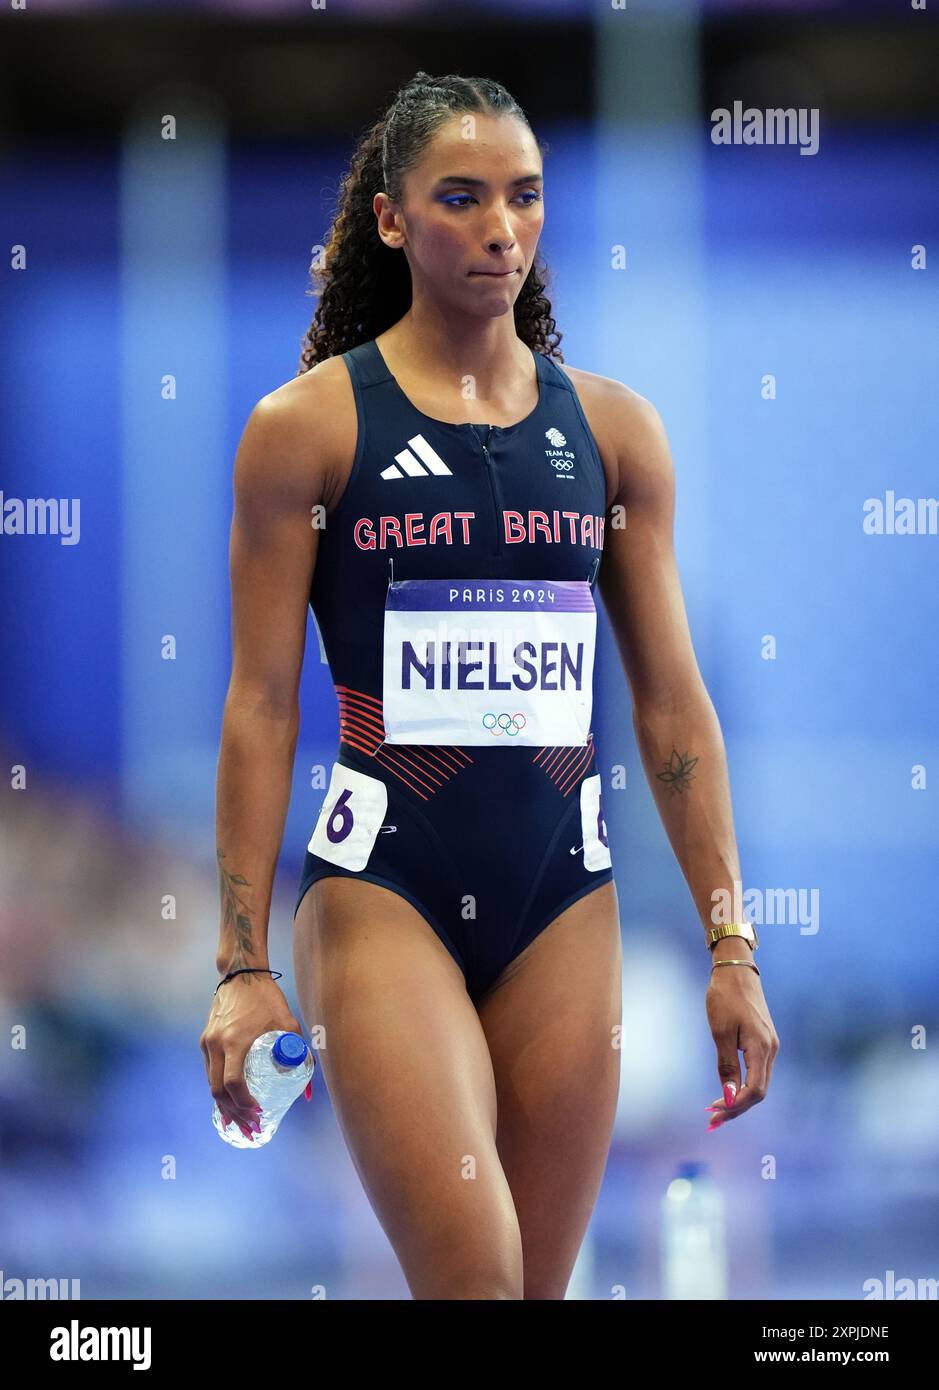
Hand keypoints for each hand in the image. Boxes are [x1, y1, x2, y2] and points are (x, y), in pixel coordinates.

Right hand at [200, 971, 306, 1141]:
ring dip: (224, 1106)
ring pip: (211, 1084)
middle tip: (249, 1130)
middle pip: (218, 1092)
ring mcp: (208, 1043)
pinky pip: (210, 1072)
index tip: (259, 1114)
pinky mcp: (205, 1040)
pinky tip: (229, 1100)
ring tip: (239, 1123)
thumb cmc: (267, 998)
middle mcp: (217, 1045)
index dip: (245, 1103)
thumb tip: (309, 1091)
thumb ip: (300, 1053)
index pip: (234, 1083)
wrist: (240, 974)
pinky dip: (219, 1089)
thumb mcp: (288, 1023)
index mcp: (235, 1041)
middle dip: (233, 1115)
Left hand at [704, 959, 778, 1129]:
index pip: (755, 1091)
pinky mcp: (764, 1042)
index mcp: (762, 1048)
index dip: (735, 1105)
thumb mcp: (721, 1031)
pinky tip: (728, 1092)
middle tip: (711, 1121)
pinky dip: (743, 1086)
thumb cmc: (725, 997)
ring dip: (739, 1100)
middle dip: (736, 1109)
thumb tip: (730, 1097)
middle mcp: (771, 1050)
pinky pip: (757, 1073)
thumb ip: (727, 1065)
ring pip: (758, 1084)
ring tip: (717, 1112)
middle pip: (758, 1092)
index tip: (713, 1110)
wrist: (736, 970)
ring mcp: (770, 1046)